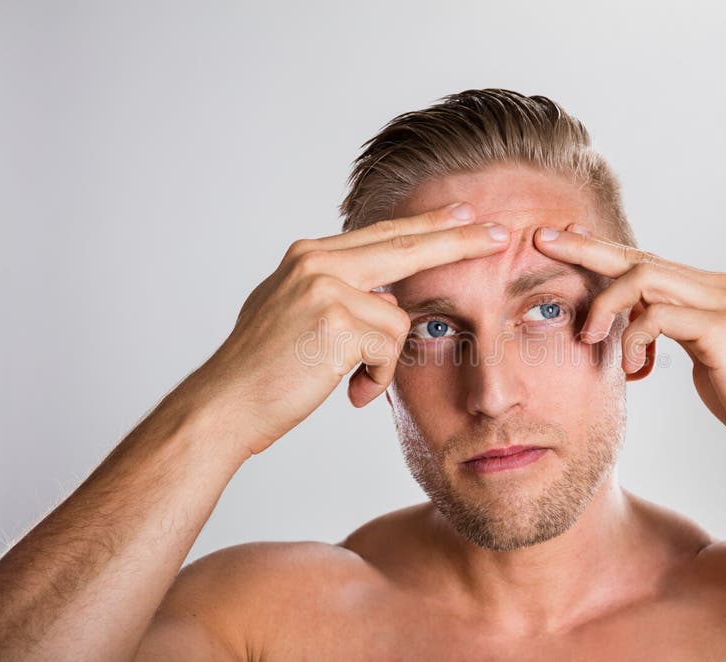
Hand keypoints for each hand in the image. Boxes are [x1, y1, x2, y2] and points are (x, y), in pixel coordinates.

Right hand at [185, 203, 509, 457]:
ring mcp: (325, 285)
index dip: (427, 226)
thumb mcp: (296, 315)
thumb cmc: (263, 371)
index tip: (463, 214)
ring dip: (383, 361)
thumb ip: (339, 295)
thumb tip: (384, 295)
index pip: (382, 234)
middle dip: (460, 241)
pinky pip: (389, 349)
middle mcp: (316, 260)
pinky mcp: (335, 318)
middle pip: (406, 245)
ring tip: (348, 380)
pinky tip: (346, 390)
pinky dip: (376, 378)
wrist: (224, 406)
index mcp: (309, 256)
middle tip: (501, 235)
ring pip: (398, 317)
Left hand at [533, 223, 725, 474]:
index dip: (601, 250)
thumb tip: (636, 325)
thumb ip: (672, 331)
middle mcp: (716, 285)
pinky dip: (634, 338)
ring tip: (588, 338)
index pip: (645, 259)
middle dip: (585, 248)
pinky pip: (658, 316)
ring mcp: (722, 302)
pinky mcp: (722, 327)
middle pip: (638, 255)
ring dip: (605, 305)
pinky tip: (634, 369)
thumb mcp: (702, 356)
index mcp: (709, 290)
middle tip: (542, 240)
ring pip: (644, 277)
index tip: (562, 240)